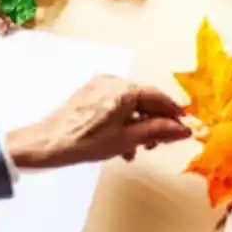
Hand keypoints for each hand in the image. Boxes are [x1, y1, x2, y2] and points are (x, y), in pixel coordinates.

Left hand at [6, 75, 190, 168]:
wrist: (47, 144)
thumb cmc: (86, 142)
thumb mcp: (127, 139)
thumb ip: (158, 131)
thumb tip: (184, 130)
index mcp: (124, 89)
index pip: (158, 97)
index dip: (173, 113)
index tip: (184, 128)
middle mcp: (113, 82)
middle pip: (144, 100)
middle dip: (153, 123)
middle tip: (158, 144)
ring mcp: (99, 87)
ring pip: (129, 105)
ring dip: (137, 126)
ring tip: (136, 150)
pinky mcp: (89, 95)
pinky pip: (114, 106)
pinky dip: (122, 122)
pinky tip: (121, 144)